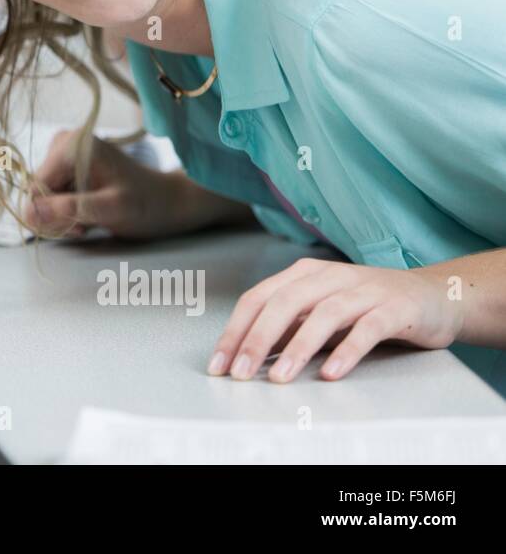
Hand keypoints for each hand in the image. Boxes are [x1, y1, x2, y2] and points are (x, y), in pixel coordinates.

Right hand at [23, 132, 198, 240]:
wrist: (168, 201)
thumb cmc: (146, 205)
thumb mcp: (110, 209)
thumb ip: (70, 209)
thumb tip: (30, 212)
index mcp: (71, 146)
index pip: (35, 186)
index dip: (47, 213)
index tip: (73, 227)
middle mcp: (65, 142)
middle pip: (37, 189)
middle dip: (55, 214)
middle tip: (81, 227)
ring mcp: (66, 152)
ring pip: (43, 194)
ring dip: (60, 215)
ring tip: (86, 223)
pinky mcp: (70, 164)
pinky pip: (53, 192)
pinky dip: (65, 209)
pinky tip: (85, 216)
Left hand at [208, 257, 462, 381]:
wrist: (431, 296)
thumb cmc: (366, 306)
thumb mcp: (319, 312)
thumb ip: (288, 327)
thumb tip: (247, 355)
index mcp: (303, 274)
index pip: (258, 298)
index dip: (235, 331)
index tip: (218, 364)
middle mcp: (330, 276)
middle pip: (284, 303)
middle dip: (257, 340)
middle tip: (241, 373)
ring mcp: (364, 289)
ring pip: (324, 314)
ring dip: (298, 348)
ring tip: (280, 377)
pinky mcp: (396, 308)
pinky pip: (368, 328)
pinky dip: (347, 350)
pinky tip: (331, 372)